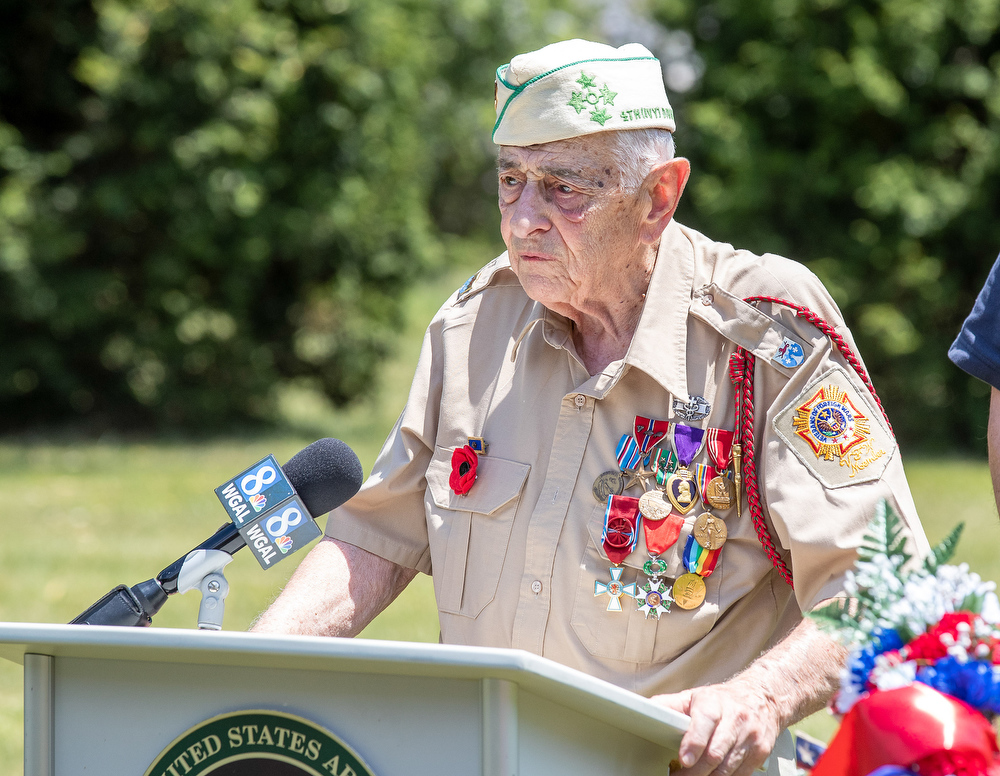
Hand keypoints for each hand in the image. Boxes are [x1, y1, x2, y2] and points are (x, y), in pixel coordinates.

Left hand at [651, 680, 780, 775]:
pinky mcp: (760, 752)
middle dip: (695, 771)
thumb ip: (669, 706)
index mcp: (714, 703)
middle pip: (715, 753)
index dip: (694, 743)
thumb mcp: (694, 697)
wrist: (762, 698)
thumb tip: (643, 710)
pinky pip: (740, 775)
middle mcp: (735, 719)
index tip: (683, 759)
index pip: (705, 722)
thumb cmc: (722, 700)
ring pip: (727, 768)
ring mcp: (750, 737)